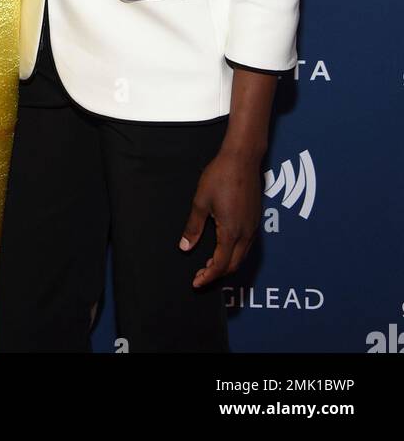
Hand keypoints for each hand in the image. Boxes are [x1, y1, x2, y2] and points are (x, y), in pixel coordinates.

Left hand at [178, 149, 262, 286]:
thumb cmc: (220, 176)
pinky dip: (234, 253)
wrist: (242, 158)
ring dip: (226, 263)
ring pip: (242, 256)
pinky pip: (247, 245)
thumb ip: (193, 227)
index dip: (208, 276)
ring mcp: (253, 226)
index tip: (196, 282)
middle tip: (200, 275)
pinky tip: (222, 246)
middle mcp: (246, 233)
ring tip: (209, 263)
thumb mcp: (201, 201)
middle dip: (217, 273)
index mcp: (231, 232)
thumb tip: (185, 247)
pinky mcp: (255, 219)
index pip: (221, 264)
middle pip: (234, 265)